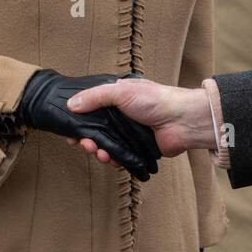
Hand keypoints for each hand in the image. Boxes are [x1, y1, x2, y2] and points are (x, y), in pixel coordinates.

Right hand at [19, 70, 161, 180]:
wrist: (182, 121)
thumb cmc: (155, 100)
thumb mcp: (121, 92)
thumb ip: (95, 97)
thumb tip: (70, 105)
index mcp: (117, 97)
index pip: (91, 108)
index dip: (79, 119)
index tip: (69, 130)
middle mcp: (121, 114)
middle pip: (96, 129)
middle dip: (86, 138)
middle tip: (82, 144)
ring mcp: (128, 132)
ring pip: (105, 144)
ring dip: (97, 150)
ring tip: (97, 153)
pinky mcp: (136, 148)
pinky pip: (118, 156)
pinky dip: (111, 159)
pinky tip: (109, 159)